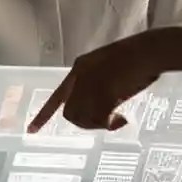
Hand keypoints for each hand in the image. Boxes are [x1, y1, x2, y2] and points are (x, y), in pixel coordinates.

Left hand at [27, 31, 166, 131]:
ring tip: (117, 120)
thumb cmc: (138, 59)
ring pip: (82, 118)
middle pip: (69, 113)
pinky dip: (110, 124)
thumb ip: (99, 85)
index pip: (57, 96)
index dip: (44, 115)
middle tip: (108, 122)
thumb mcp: (111, 70)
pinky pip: (99, 119)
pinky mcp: (103, 92)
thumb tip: (102, 110)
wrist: (149, 50)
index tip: (31, 130)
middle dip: (86, 122)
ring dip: (99, 124)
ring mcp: (91, 84)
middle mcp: (80, 76)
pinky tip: (123, 119)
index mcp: (81, 67)